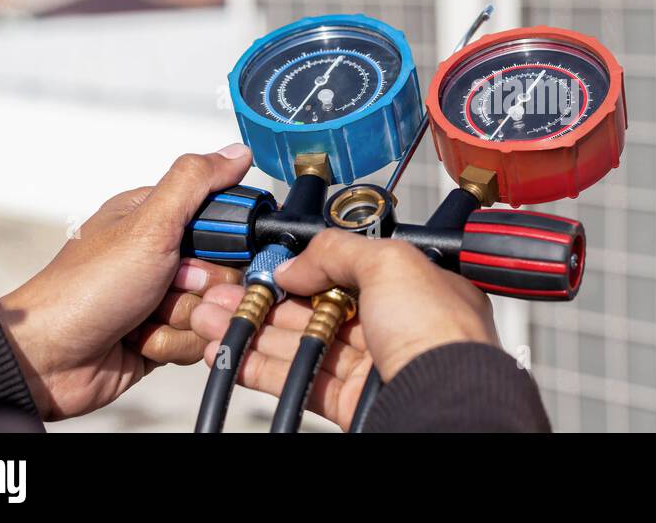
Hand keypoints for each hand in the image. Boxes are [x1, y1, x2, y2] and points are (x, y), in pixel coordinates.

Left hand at [0, 144, 253, 419]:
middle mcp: (160, 256)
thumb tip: (236, 152)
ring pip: (213, 308)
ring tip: (145, 318)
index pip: (224, 222)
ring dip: (183, 319)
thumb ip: (195, 183)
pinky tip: (140, 340)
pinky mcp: (162, 334)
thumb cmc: (86, 288)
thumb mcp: (147, 225)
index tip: (203, 252)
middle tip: (166, 287)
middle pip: (226, 271)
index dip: (225, 242)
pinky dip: (172, 344)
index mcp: (156, 219)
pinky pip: (197, 340)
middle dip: (201, 288)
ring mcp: (161, 297)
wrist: (50, 359)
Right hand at [190, 229, 497, 429]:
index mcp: (417, 288)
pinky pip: (297, 380)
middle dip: (267, 299)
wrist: (442, 404)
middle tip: (226, 293)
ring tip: (213, 319)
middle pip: (317, 308)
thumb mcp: (391, 264)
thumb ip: (339, 252)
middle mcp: (396, 326)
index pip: (350, 269)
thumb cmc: (442, 338)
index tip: (269, 265)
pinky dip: (260, 368)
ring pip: (301, 344)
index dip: (306, 267)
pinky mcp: (350, 403)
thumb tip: (296, 263)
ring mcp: (372, 366)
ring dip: (254, 330)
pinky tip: (232, 355)